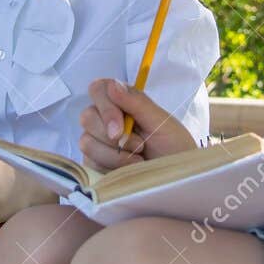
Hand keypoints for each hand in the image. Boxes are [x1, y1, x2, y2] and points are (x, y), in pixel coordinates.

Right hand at [78, 78, 198, 170]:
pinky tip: (128, 171)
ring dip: (115, 155)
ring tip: (138, 160)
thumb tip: (112, 84)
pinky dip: (111, 167)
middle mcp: (106, 120)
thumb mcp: (161, 123)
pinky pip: (90, 163)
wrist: (177, 178)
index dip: (105, 108)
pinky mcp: (95, 164)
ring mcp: (98, 142)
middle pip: (87, 117)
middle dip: (112, 136)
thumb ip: (137, 103)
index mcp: (123, 102)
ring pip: (86, 142)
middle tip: (139, 147)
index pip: (98, 90)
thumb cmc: (174, 147)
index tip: (120, 128)